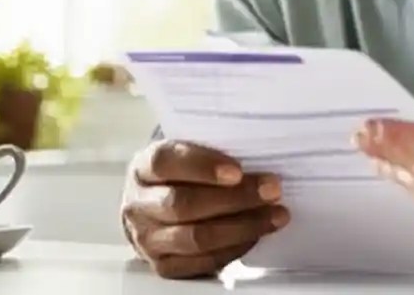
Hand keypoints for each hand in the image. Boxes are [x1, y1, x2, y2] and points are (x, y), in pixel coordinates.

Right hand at [121, 140, 289, 278]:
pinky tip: (256, 233)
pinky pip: (202, 262)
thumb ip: (213, 149)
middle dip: (235, 198)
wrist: (154, 207)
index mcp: (143, 168)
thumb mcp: (188, 152)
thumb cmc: (181, 174)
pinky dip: (235, 248)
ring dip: (243, 226)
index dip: (201, 166)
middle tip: (271, 190)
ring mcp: (148, 239)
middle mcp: (139, 205)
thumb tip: (261, 154)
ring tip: (275, 215)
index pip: (165, 163)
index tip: (238, 170)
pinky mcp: (164, 265)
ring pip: (195, 237)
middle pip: (183, 204)